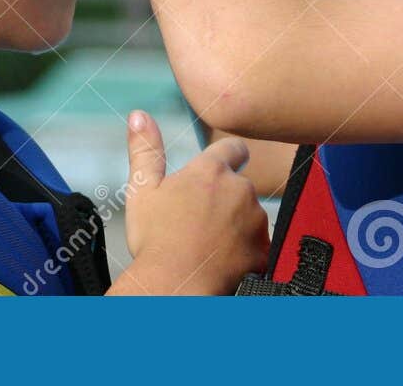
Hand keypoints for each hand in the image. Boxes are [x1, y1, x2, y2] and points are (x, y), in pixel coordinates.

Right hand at [118, 109, 269, 294]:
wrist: (174, 288)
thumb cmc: (154, 240)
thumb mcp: (142, 189)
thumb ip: (145, 149)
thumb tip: (139, 113)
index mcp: (211, 171)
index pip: (233, 148)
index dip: (227, 156)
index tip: (219, 168)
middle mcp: (240, 189)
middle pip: (240, 186)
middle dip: (225, 199)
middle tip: (198, 221)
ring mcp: (255, 220)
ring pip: (250, 216)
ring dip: (236, 225)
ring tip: (207, 245)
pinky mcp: (263, 249)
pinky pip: (258, 245)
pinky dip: (245, 252)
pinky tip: (222, 262)